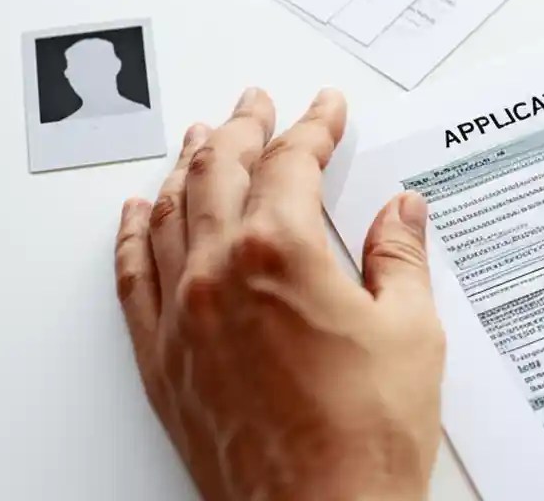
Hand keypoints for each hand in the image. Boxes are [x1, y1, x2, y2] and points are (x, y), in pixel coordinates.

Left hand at [113, 88, 444, 500]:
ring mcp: (181, 318)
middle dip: (244, 128)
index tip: (325, 110)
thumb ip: (399, 257)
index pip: (292, 163)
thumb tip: (400, 213)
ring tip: (201, 138)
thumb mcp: (410, 330)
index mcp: (280, 253)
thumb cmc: (365, 438)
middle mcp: (217, 275)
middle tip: (258, 105)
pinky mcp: (162, 362)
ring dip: (188, 165)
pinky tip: (138, 214)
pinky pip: (133, 277)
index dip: (313, 127)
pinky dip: (134, 235)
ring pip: (171, 213)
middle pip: (220, 172)